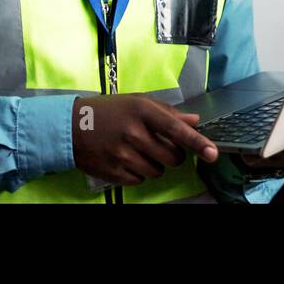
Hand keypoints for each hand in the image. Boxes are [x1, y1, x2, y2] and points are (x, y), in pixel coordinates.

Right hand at [72, 94, 219, 185]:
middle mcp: (133, 133)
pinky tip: (126, 159)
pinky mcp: (114, 172)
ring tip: (138, 151)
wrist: (70, 126)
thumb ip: (168, 112)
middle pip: (172, 157)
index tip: (213, 153)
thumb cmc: (108, 111)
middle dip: (171, 154)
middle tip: (157, 144)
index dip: (197, 142)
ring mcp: (122, 155)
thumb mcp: (137, 103)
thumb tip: (195, 121)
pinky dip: (138, 173)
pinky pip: (140, 180)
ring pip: (158, 171)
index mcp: (142, 111)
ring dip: (154, 164)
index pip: (176, 130)